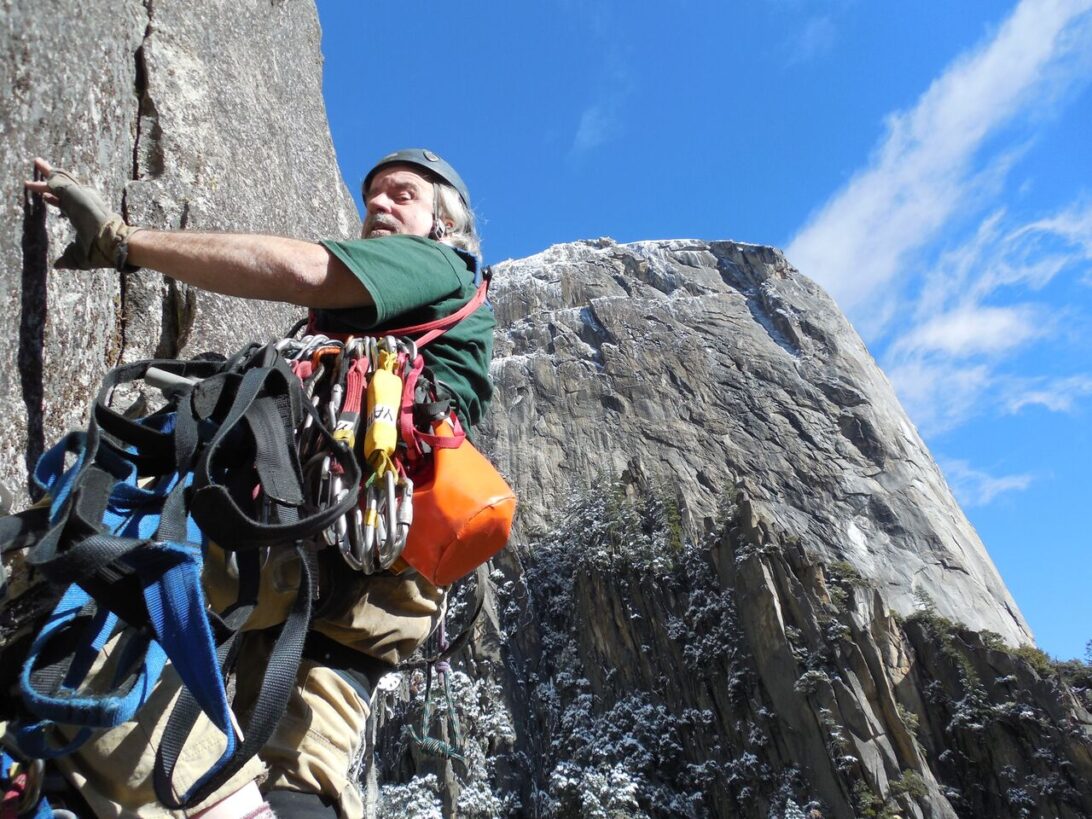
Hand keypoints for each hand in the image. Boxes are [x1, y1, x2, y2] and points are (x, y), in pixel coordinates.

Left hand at [24, 157, 141, 270]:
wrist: (112, 242)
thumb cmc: (100, 251)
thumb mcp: (77, 256)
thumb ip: (66, 259)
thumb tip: (57, 265)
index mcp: (83, 218)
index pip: (67, 207)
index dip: (56, 202)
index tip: (47, 198)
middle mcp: (82, 205)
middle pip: (63, 190)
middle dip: (52, 183)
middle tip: (42, 174)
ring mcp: (80, 197)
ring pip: (60, 182)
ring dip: (47, 172)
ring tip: (37, 162)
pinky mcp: (75, 193)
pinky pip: (58, 179)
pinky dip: (48, 173)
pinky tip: (39, 164)